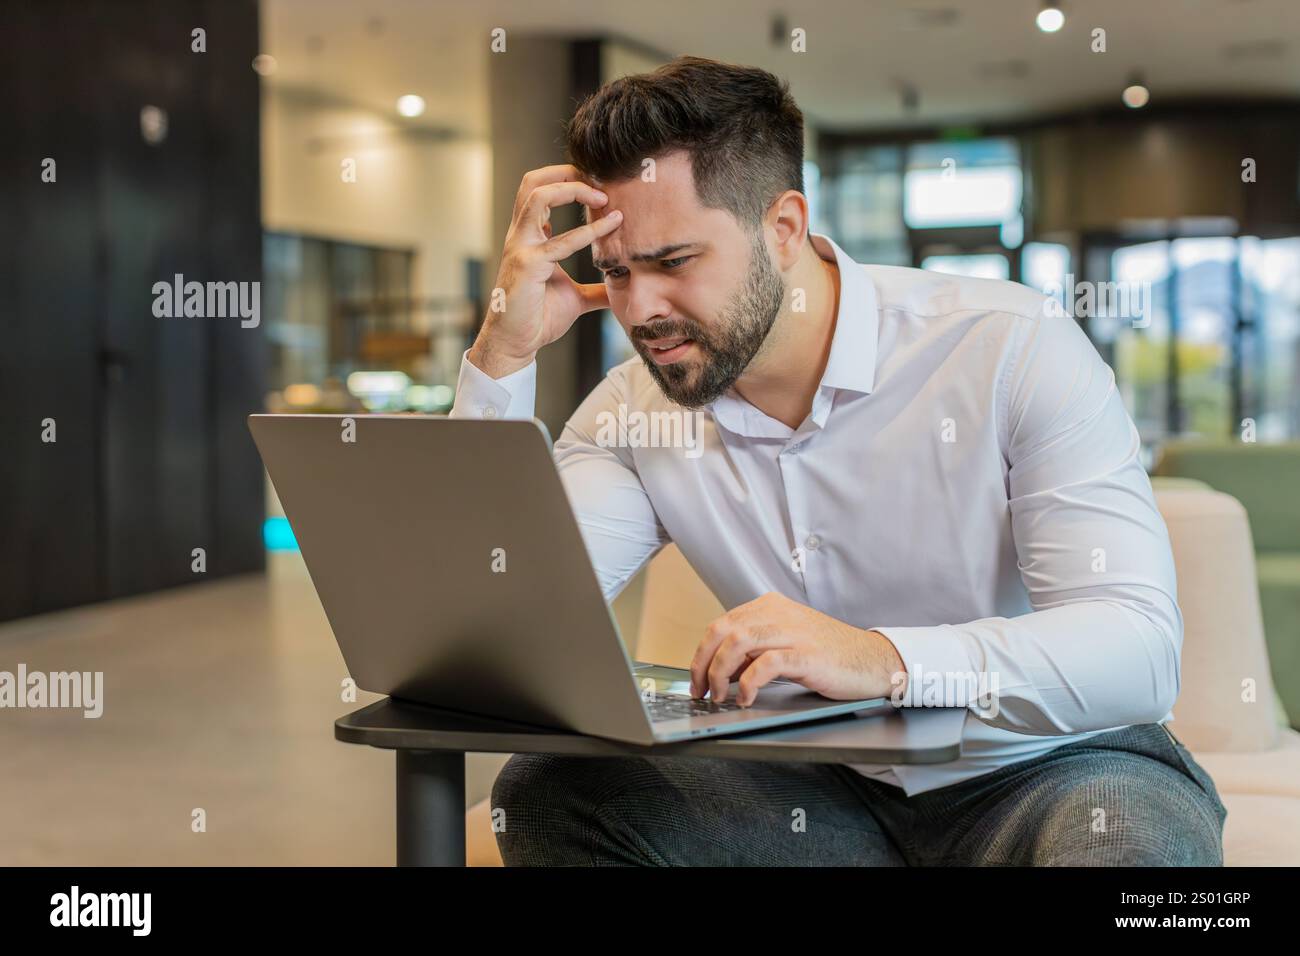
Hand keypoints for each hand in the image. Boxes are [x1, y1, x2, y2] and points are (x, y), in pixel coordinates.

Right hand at [468, 164, 622, 377]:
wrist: (517, 343)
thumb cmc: (539, 317)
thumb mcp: (577, 297)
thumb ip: (598, 289)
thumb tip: (621, 288)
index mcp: (531, 236)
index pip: (542, 190)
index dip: (569, 179)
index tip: (601, 186)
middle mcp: (522, 235)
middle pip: (533, 181)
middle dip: (567, 171)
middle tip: (601, 180)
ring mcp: (522, 247)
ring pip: (539, 197)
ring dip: (573, 189)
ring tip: (603, 196)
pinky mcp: (528, 265)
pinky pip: (560, 241)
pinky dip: (589, 231)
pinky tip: (612, 226)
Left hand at [687, 592, 907, 705]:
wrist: (874, 661)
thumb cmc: (829, 655)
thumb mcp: (786, 642)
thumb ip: (754, 649)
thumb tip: (720, 669)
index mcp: (770, 607)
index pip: (721, 624)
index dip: (701, 654)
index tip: (696, 680)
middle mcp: (779, 613)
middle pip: (722, 630)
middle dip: (703, 663)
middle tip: (700, 691)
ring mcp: (794, 632)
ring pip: (738, 642)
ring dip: (720, 673)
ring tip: (719, 696)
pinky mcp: (807, 655)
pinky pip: (766, 664)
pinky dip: (748, 683)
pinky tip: (746, 698)